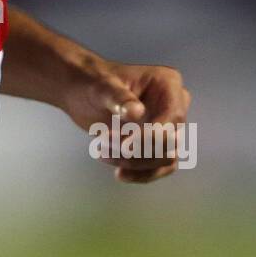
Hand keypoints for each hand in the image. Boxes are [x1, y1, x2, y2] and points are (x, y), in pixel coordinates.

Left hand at [61, 58, 190, 183]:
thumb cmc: (93, 81)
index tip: (125, 145)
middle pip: (170, 141)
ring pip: (165, 158)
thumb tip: (137, 112)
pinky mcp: (157, 144)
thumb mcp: (101, 86)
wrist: (81, 92)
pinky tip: (119, 174)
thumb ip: (118, 97)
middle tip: (102, 146)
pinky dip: (141, 174)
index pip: (173, 117)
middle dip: (137, 150)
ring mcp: (168, 126)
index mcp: (168, 83)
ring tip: (101, 152)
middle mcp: (174, 105)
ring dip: (134, 162)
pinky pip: (160, 167)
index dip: (152, 135)